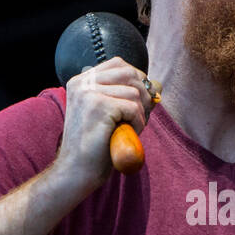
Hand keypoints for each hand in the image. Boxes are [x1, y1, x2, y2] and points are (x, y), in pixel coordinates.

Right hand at [56, 57, 156, 190]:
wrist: (76, 171)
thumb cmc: (95, 146)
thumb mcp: (110, 114)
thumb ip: (127, 96)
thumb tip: (157, 85)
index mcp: (81, 81)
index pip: (118, 64)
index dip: (137, 79)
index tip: (140, 100)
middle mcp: (82, 83)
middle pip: (129, 73)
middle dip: (143, 94)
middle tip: (140, 116)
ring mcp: (89, 93)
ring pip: (134, 92)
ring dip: (139, 113)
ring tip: (129, 129)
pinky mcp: (98, 106)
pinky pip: (133, 107)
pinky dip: (137, 122)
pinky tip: (126, 133)